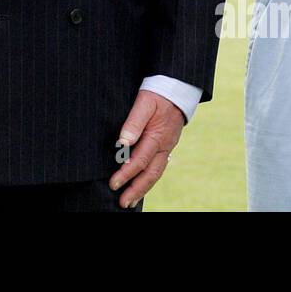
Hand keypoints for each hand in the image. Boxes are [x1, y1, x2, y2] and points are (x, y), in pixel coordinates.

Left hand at [109, 90, 184, 207]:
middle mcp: (164, 146)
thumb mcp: (144, 103)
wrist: (177, 88)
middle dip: (136, 190)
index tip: (113, 184)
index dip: (125, 174)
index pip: (140, 161)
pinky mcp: (166, 145)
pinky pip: (158, 166)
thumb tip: (122, 142)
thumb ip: (133, 122)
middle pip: (150, 174)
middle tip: (122, 203)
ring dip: (143, 188)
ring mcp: (167, 147)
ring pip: (156, 173)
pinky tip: (142, 184)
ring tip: (130, 201)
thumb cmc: (158, 94)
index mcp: (157, 137)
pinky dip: (149, 179)